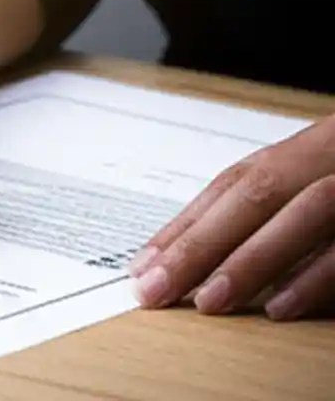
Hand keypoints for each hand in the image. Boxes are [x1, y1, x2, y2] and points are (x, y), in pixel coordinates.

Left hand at [130, 114, 334, 319]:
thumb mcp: (317, 178)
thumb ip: (271, 208)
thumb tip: (193, 255)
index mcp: (310, 151)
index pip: (236, 184)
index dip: (187, 225)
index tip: (143, 266)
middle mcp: (332, 158)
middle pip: (258, 192)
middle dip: (201, 244)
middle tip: (156, 289)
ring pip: (306, 212)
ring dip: (252, 260)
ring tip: (209, 301)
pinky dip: (317, 278)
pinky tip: (280, 307)